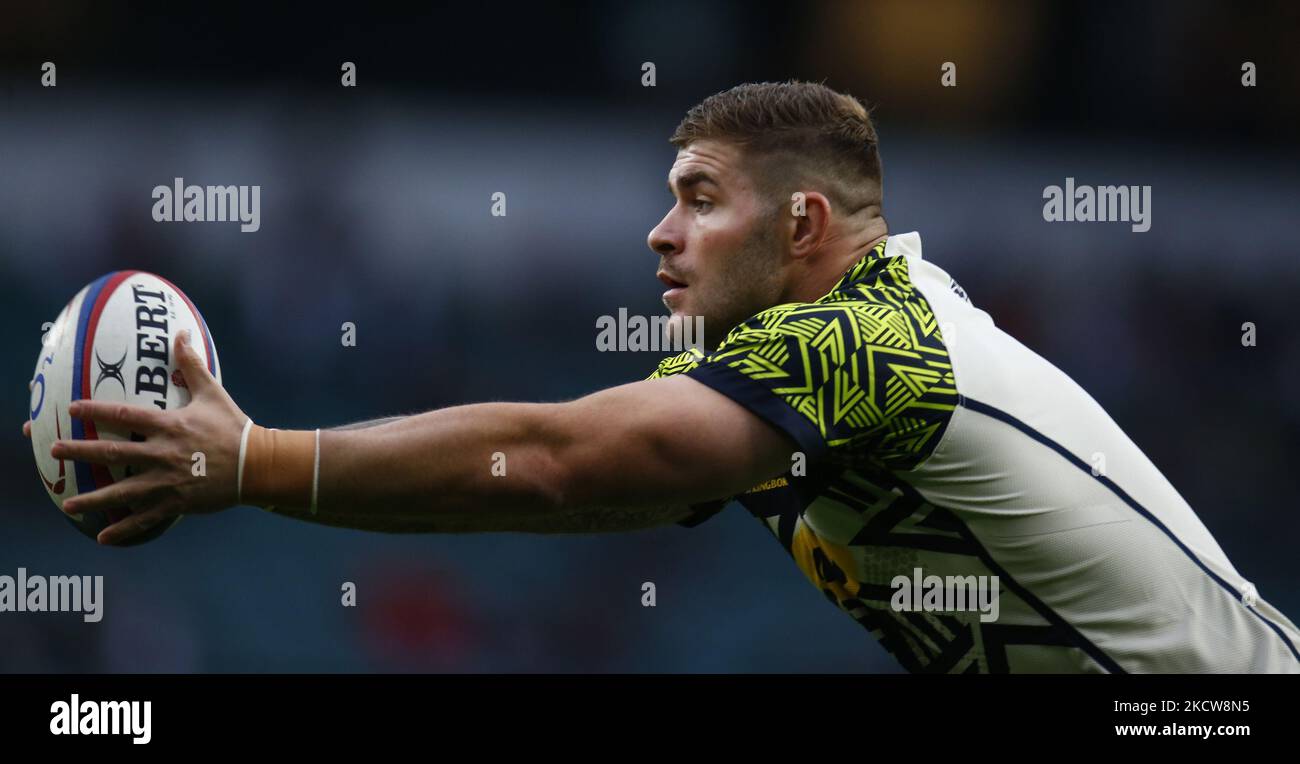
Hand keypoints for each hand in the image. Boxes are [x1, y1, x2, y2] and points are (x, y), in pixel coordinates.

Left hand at [48, 330, 248, 544]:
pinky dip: (124, 528)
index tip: (72, 408)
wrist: (258, 464)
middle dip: (80, 452)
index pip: (125, 414)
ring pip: (123, 491)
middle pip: (113, 452)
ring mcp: (168, 481)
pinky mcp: (177, 502)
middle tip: (54, 451)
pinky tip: (103, 536)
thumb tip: (181, 333)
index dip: (96, 409)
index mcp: (169, 425)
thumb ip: (192, 365)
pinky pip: (146, 517)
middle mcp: (163, 453)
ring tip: (68, 503)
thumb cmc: (234, 426)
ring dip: (93, 498)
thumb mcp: (213, 393)